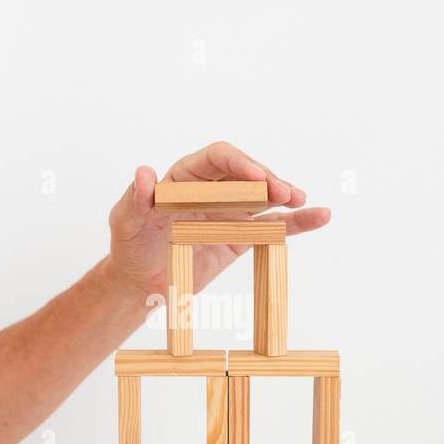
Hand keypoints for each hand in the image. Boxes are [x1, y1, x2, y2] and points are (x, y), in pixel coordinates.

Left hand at [108, 141, 330, 302]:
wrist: (139, 284)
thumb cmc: (129, 246)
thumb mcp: (124, 221)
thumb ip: (135, 198)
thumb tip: (144, 172)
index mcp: (184, 177)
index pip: (218, 160)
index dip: (239, 164)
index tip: (256, 177)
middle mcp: (212, 190)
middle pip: (247, 175)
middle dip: (267, 180)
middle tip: (284, 193)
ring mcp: (230, 213)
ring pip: (264, 198)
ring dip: (286, 195)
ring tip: (304, 201)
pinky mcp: (241, 238)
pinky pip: (272, 227)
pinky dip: (297, 223)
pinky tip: (319, 217)